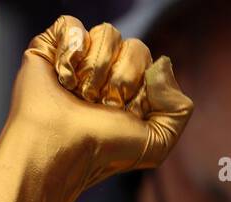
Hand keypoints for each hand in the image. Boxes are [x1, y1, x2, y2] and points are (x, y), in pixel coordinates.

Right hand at [9, 16, 193, 195]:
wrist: (60, 148)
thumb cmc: (103, 149)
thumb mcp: (156, 143)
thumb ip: (179, 108)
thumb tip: (162, 64)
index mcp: (135, 90)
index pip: (154, 64)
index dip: (141, 87)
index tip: (124, 114)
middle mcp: (109, 71)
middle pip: (136, 46)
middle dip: (120, 81)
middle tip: (100, 107)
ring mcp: (81, 58)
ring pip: (107, 32)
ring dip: (95, 70)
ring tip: (79, 96)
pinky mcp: (51, 48)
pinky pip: (72, 24)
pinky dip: (71, 49)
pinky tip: (63, 77)